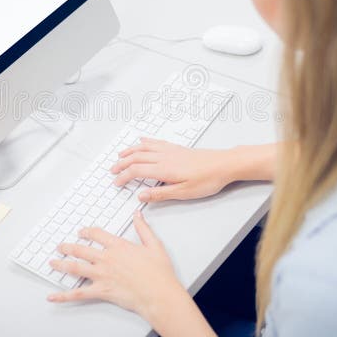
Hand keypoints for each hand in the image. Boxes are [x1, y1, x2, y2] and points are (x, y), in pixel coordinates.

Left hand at [47, 211, 184, 321]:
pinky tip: (52, 296)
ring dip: (61, 264)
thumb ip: (143, 229)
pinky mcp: (101, 291)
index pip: (97, 234)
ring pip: (75, 268)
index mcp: (118, 246)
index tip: (82, 232)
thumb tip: (137, 215)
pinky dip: (63, 295)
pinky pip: (78, 293)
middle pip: (81, 250)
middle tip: (60, 246)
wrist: (159, 294)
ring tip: (52, 263)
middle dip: (68, 247)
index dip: (87, 232)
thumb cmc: (159, 273)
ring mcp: (101, 275)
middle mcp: (106, 259)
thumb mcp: (154, 245)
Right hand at [110, 138, 234, 201]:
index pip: (136, 171)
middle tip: (112, 170)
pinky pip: (155, 142)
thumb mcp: (184, 193)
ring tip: (120, 155)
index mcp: (163, 169)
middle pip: (136, 157)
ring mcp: (170, 150)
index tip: (116, 183)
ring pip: (143, 148)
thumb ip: (160, 194)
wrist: (224, 164)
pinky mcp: (177, 148)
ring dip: (129, 151)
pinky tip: (142, 141)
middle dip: (121, 163)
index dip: (123, 177)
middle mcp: (164, 157)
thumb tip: (141, 196)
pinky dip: (145, 142)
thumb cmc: (207, 179)